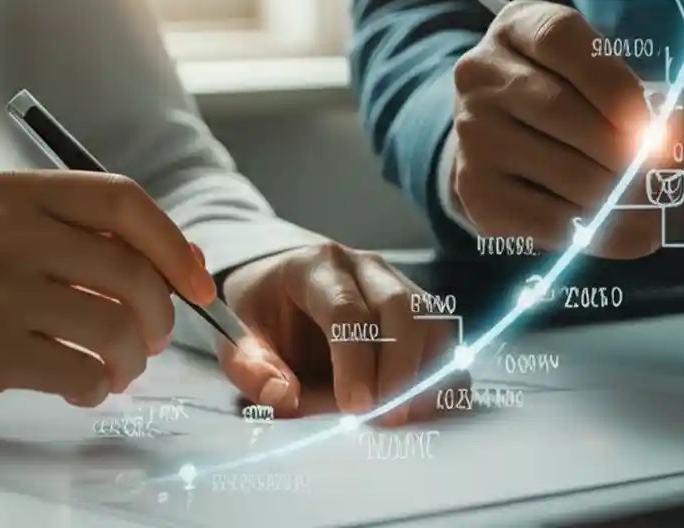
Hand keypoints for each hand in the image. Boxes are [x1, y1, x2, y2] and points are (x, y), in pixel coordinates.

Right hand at [0, 171, 215, 416]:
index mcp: (20, 192)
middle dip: (161, 315)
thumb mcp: (4, 227)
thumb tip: (187, 259)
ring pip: (115, 327)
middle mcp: (10, 232)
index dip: (175, 245)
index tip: (197, 283)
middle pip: (132, 271)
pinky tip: (83, 386)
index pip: (126, 201)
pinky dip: (97, 387)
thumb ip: (86, 234)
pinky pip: (82, 372)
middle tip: (154, 338)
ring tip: (119, 367)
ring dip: (133, 358)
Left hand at [217, 243, 466, 425]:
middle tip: (389, 416)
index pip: (345, 308)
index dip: (354, 359)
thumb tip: (284, 397)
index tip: (355, 404)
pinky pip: (445, 339)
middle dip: (401, 366)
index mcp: (315, 267)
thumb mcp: (238, 337)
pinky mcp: (419, 309)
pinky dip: (443, 374)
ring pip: (432, 321)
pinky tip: (427, 406)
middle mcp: (365, 267)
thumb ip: (251, 368)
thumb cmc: (264, 314)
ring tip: (409, 416)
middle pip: (401, 308)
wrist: (283, 286)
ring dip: (427, 373)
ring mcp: (398, 283)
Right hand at [451, 0, 683, 258]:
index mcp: (517, 27)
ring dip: (621, 196)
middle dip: (626, 149)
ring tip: (659, 208)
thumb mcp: (596, 70)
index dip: (613, 83)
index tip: (654, 123)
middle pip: (560, 110)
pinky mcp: (474, 190)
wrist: (499, 133)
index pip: (560, 40)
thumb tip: (679, 133)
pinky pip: (547, 218)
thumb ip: (640, 93)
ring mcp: (472, 134)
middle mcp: (480, 75)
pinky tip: (631, 233)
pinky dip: (600, 232)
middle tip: (668, 174)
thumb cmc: (566, 92)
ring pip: (562, 170)